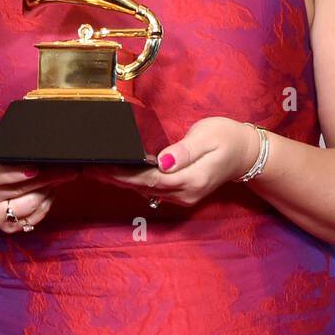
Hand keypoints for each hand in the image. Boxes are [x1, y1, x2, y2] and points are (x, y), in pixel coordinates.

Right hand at [0, 135, 78, 232]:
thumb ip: (4, 144)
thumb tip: (31, 138)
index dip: (16, 173)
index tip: (35, 169)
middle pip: (20, 190)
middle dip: (47, 179)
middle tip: (68, 170)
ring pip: (29, 206)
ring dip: (48, 191)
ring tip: (60, 178)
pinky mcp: (6, 227)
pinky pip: (32, 219)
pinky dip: (46, 205)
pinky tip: (50, 192)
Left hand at [96, 117, 259, 206]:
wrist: (244, 153)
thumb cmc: (227, 138)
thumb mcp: (208, 137)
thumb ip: (184, 151)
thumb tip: (162, 162)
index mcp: (192, 179)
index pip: (152, 179)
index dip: (126, 173)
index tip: (103, 164)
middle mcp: (185, 194)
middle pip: (144, 188)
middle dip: (115, 178)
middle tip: (89, 166)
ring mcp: (182, 197)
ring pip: (145, 190)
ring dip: (120, 181)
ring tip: (95, 169)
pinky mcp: (179, 193)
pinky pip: (151, 189)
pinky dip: (132, 181)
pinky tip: (116, 173)